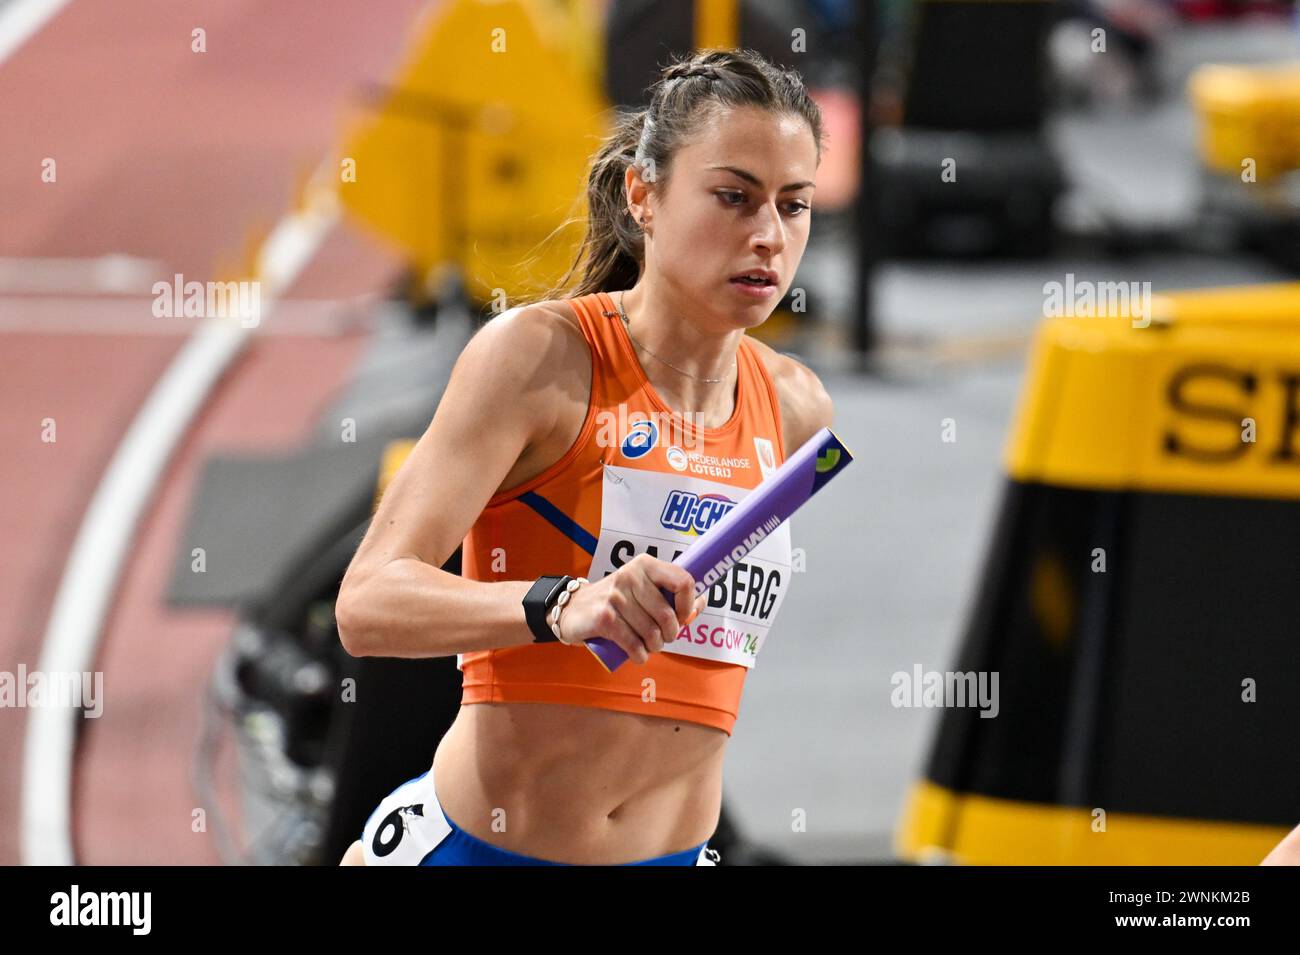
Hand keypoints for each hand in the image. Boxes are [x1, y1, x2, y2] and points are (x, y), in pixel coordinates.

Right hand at [556, 554, 705, 662]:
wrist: (573, 609)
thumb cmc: (616, 602)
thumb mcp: (642, 590)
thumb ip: (670, 594)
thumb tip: (701, 602)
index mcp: (645, 565)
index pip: (683, 580)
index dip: (688, 605)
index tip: (683, 617)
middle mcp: (631, 575)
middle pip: (668, 614)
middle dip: (670, 635)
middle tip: (662, 638)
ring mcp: (616, 596)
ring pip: (651, 632)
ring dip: (654, 647)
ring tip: (648, 646)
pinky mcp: (604, 617)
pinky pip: (633, 643)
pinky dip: (640, 655)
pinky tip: (638, 655)